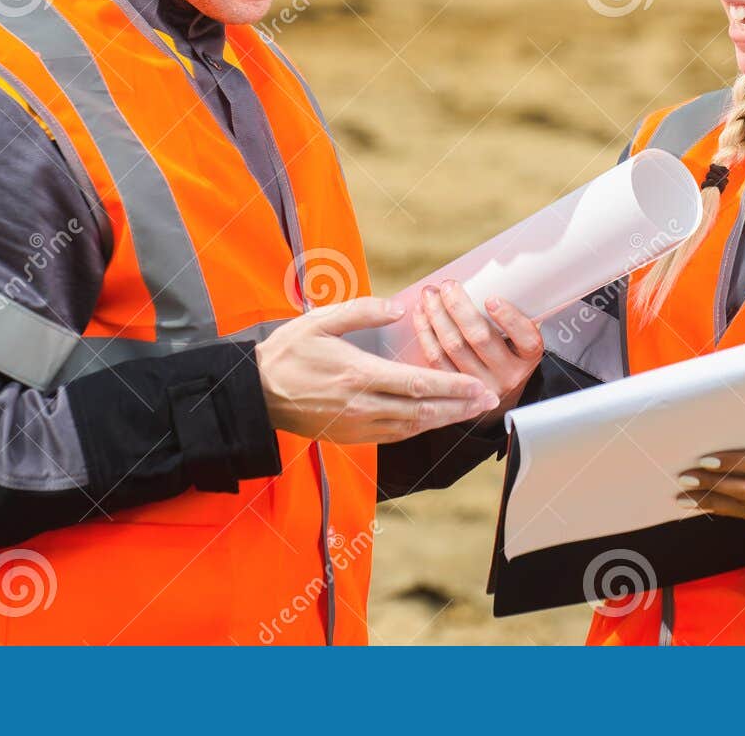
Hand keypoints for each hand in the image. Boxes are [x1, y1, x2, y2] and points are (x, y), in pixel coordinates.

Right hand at [255, 297, 498, 443]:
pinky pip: (393, 435)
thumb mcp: (321, 321)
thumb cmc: (287, 353)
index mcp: (359, 375)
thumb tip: (398, 308)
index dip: (452, 387)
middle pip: (422, 410)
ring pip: (411, 427)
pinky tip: (434, 420)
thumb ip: (362, 311)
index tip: (478, 387)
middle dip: (459, 407)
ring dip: (444, 420)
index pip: (417, 384)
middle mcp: (362, 405)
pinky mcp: (350, 436)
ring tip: (470, 412)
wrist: (255, 394)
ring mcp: (357, 424)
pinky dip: (418, 428)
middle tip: (489, 401)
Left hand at [410, 282, 544, 416]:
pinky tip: (421, 313)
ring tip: (430, 295)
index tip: (492, 299)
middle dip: (459, 307)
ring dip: (437, 316)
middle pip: (480, 338)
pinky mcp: (455, 390)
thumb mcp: (520, 338)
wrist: (501, 392)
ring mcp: (480, 386)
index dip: (509, 319)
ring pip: (453, 347)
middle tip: (448, 286)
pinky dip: (425, 333)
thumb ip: (509, 316)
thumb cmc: (508, 353)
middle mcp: (508, 375)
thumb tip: (480, 280)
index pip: (526, 338)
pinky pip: (436, 359)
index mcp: (528, 358)